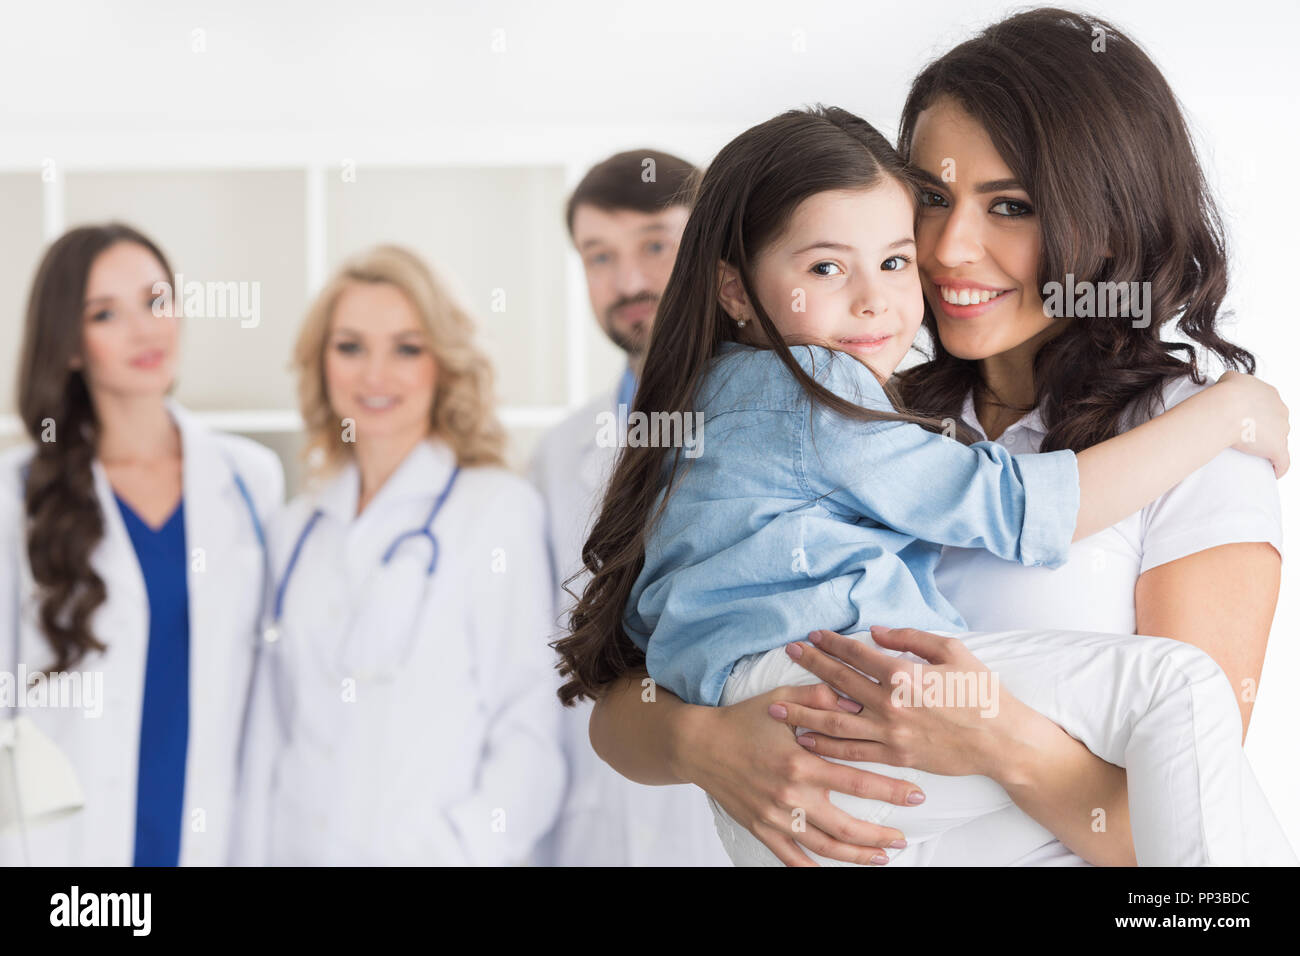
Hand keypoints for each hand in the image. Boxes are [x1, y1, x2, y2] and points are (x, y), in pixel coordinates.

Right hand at [679, 682, 925, 865]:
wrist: (699, 745)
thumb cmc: (742, 720)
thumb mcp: (781, 699)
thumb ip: (820, 697)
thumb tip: (856, 698)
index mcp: (801, 762)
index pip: (857, 782)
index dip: (891, 791)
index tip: (917, 796)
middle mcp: (790, 795)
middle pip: (846, 826)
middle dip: (880, 836)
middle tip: (903, 839)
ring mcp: (775, 817)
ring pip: (824, 847)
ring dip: (857, 856)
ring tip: (881, 858)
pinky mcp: (760, 828)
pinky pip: (790, 858)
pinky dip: (813, 869)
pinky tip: (833, 873)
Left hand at [772, 626, 1027, 778]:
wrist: (1002, 740)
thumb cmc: (981, 690)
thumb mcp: (952, 650)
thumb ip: (910, 638)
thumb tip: (874, 632)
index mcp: (904, 674)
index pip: (856, 654)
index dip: (831, 643)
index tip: (811, 635)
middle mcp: (891, 704)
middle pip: (838, 682)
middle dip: (810, 666)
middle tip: (787, 654)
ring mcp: (891, 733)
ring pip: (835, 722)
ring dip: (803, 713)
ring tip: (776, 707)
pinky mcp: (895, 756)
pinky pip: (853, 751)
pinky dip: (825, 746)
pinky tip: (805, 739)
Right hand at [1217, 370, 1288, 476]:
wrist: (1228, 407)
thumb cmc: (1225, 393)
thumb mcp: (1229, 378)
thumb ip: (1234, 381)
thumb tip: (1229, 385)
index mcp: (1271, 394)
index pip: (1269, 407)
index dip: (1257, 415)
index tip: (1244, 422)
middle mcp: (1281, 411)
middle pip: (1276, 424)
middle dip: (1265, 432)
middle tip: (1245, 439)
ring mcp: (1281, 431)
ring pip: (1279, 442)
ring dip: (1269, 449)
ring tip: (1254, 457)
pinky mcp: (1277, 448)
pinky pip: (1283, 462)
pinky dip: (1279, 468)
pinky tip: (1274, 473)